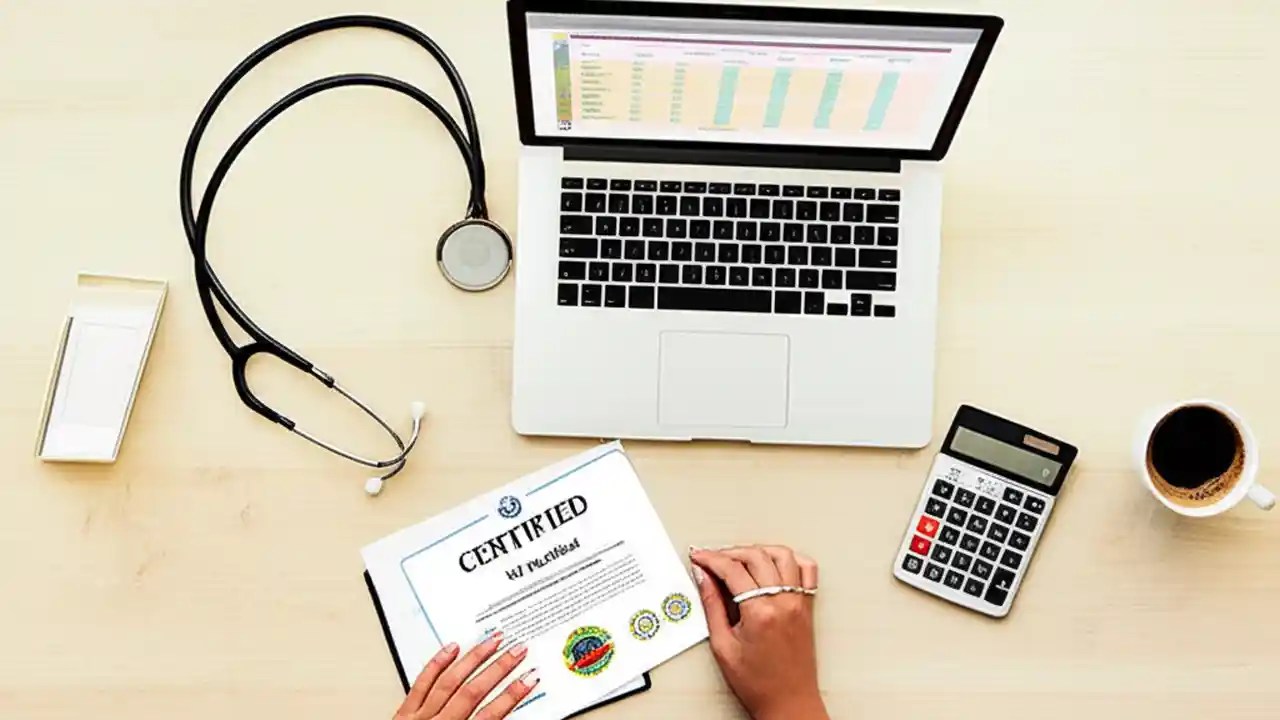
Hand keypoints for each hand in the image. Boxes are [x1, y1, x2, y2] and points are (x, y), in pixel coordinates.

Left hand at [392, 632, 538, 719]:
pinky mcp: (403, 713)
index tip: (529, 679)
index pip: (491, 716)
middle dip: (499, 669)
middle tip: (518, 650)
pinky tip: (451, 648)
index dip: (512, 695)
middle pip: (473, 692)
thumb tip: (501, 718)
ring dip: (474, 658)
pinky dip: (437, 663)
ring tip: (491, 641)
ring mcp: (418, 718)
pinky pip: (421, 683)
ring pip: (450, 681)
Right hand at [690, 545, 827, 719]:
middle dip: (730, 552)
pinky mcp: (807, 606)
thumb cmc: (758, 684)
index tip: (700, 557)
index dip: (711, 559)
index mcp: (761, 613)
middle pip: (756, 556)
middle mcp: (784, 602)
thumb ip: (712, 606)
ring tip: (740, 557)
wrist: (788, 702)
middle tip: (713, 558)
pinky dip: (790, 559)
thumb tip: (704, 578)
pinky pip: (807, 569)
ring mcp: (799, 602)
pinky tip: (774, 563)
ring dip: (758, 550)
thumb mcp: (723, 646)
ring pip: (782, 555)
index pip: (732, 570)